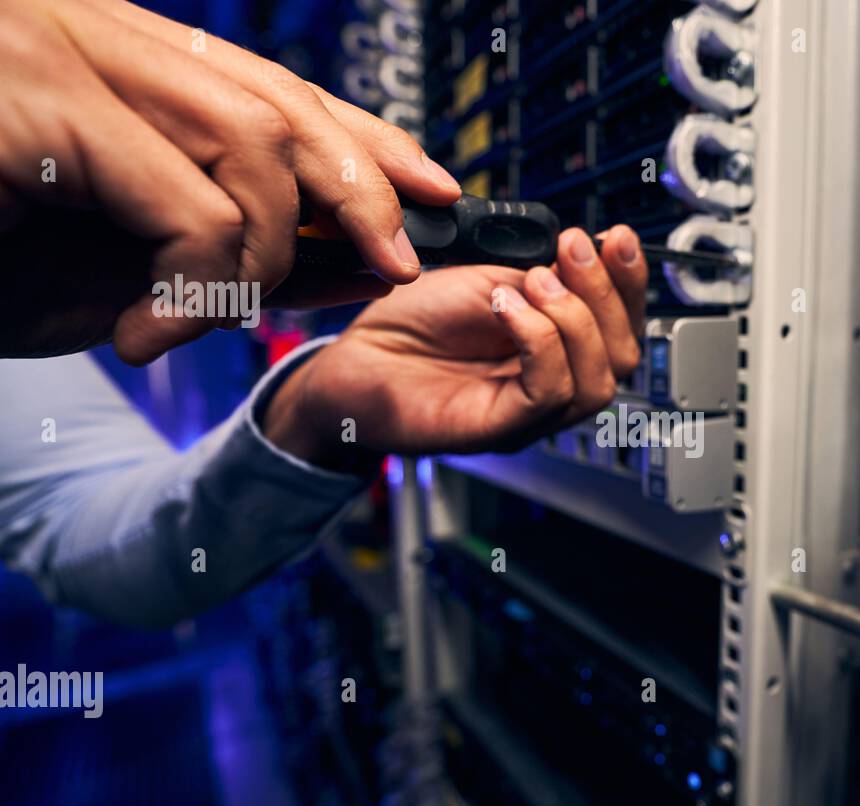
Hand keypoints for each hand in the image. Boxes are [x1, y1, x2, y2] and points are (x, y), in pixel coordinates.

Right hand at [0, 0, 458, 362]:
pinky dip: (200, 285)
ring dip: (264, 254)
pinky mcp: (26, 104)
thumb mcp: (128, 266)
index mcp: (108, 51)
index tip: (432, 189)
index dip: (361, 137)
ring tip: (207, 319)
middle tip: (395, 263)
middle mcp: (84, 28)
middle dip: (361, 189)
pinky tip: (144, 333)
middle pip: (277, 98)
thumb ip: (238, 250)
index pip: (268, 81)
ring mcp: (50, 51)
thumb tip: (358, 258)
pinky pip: (188, 204)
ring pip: (249, 142)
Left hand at [262, 226, 647, 469]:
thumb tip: (584, 255)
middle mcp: (550, 387)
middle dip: (608, 294)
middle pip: (622, 357)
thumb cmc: (409, 327)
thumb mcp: (485, 281)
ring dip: (574, 318)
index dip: (629, 282)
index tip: (617, 237)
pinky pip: (547, 393)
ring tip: (534, 281)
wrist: (350, 362)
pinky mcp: (497, 428)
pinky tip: (508, 307)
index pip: (620, 326)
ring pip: (595, 382)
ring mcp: (527, 414)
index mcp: (556, 350)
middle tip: (575, 248)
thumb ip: (537, 276)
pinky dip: (539, 341)